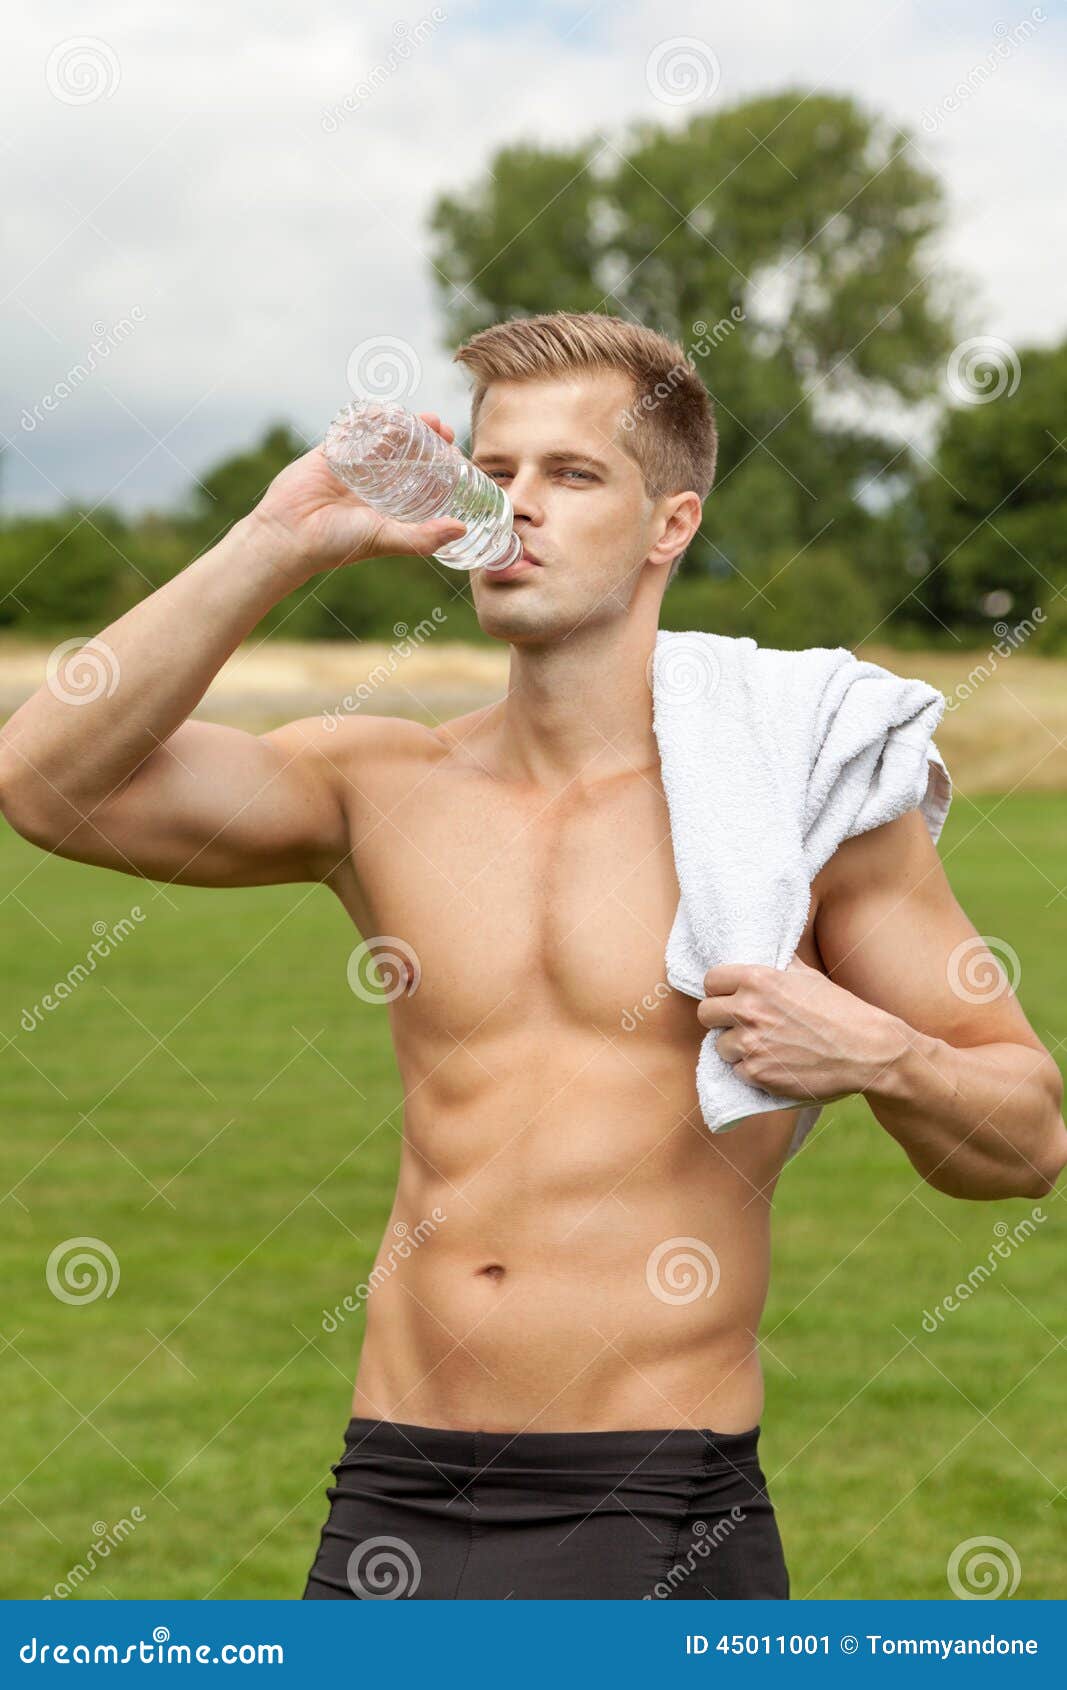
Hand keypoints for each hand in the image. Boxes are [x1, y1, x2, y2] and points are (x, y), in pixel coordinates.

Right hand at [243, 411, 467, 581]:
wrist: (290, 535)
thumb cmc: (337, 545)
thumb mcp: (386, 539)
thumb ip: (422, 537)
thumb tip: (462, 529)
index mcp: (387, 505)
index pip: (420, 480)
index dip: (438, 465)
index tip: (455, 454)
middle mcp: (372, 485)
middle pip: (405, 455)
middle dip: (426, 440)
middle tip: (443, 429)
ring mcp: (352, 467)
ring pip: (382, 439)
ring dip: (405, 425)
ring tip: (426, 418)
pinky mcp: (330, 452)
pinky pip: (352, 430)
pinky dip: (369, 418)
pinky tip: (388, 410)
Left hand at [696, 956, 910, 1103]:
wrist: (866, 1051)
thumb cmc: (840, 1010)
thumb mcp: (808, 976)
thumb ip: (779, 963)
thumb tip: (765, 947)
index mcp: (758, 980)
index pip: (710, 980)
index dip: (718, 989)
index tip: (726, 995)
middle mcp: (749, 1010)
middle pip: (705, 1013)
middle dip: (720, 1018)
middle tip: (741, 1022)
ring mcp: (751, 1044)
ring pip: (720, 1046)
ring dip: (737, 1047)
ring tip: (764, 1045)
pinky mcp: (758, 1074)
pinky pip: (737, 1071)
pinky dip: (752, 1070)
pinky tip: (775, 1063)